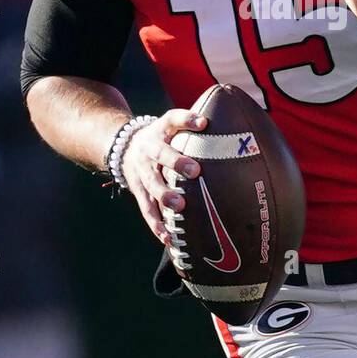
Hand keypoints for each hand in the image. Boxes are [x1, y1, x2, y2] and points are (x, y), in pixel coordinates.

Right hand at [119, 108, 206, 245]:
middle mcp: (149, 149)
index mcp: (161, 130)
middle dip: (176, 162)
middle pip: (160, 153)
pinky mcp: (138, 191)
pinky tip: (168, 237)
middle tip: (195, 171)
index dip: (187, 120)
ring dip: (165, 195)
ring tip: (180, 206)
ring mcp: (142, 171)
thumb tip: (231, 129)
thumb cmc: (163, 138)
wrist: (125, 147)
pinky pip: (147, 209)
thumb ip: (195, 127)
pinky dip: (156, 224)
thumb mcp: (173, 126)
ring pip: (152, 184)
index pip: (173, 119)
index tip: (203, 122)